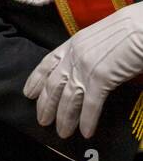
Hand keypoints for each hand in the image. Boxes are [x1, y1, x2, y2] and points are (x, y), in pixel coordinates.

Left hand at [23, 2, 142, 138]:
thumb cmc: (132, 28)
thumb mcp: (101, 37)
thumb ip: (90, 52)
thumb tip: (89, 68)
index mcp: (74, 43)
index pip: (47, 63)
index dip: (36, 80)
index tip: (29, 94)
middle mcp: (75, 55)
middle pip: (54, 85)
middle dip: (47, 105)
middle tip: (43, 121)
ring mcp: (86, 66)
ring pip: (69, 98)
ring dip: (64, 118)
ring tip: (62, 132)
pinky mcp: (102, 77)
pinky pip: (91, 104)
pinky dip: (87, 119)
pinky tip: (85, 131)